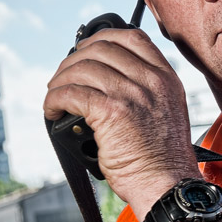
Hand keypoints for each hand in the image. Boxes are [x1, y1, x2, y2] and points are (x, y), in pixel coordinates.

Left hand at [44, 27, 194, 217]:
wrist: (168, 185)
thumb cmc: (164, 159)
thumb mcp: (168, 111)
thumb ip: (147, 90)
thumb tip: (109, 79)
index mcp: (166, 78)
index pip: (133, 37)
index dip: (103, 38)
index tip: (86, 50)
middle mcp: (151, 81)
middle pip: (102, 48)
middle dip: (74, 59)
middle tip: (63, 77)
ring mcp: (132, 94)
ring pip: (83, 68)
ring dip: (60, 80)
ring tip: (55, 97)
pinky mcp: (111, 112)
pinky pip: (71, 92)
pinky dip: (54, 99)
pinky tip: (52, 110)